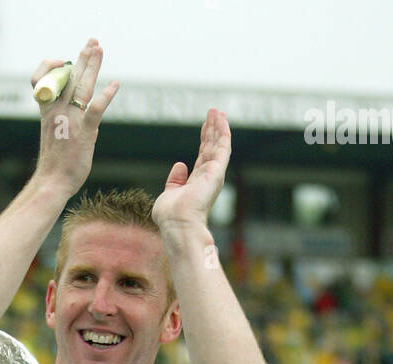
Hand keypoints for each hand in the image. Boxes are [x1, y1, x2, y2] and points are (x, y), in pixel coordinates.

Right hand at [32, 38, 118, 196]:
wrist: (52, 182)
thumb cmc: (54, 163)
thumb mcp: (52, 134)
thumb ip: (61, 119)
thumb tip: (77, 113)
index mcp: (48, 111)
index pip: (44, 80)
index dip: (51, 68)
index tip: (63, 61)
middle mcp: (58, 111)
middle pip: (70, 77)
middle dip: (82, 57)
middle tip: (92, 42)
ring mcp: (71, 120)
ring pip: (82, 86)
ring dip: (92, 65)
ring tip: (99, 49)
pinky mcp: (84, 132)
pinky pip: (95, 109)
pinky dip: (106, 96)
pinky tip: (115, 85)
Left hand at [152, 108, 230, 231]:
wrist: (177, 224)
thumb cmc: (170, 216)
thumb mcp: (169, 194)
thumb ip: (175, 181)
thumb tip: (180, 164)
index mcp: (196, 183)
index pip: (202, 156)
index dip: (204, 140)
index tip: (205, 126)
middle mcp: (207, 178)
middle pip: (211, 148)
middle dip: (213, 130)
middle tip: (213, 113)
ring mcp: (213, 174)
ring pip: (218, 145)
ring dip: (219, 127)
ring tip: (217, 111)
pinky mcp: (217, 171)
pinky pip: (223, 147)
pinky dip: (223, 132)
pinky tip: (221, 119)